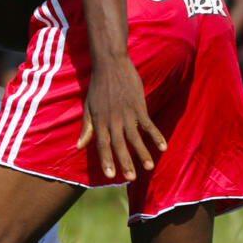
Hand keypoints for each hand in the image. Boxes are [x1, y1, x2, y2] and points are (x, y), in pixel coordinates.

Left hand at [76, 56, 165, 180]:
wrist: (110, 64)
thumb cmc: (98, 86)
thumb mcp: (88, 107)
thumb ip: (86, 128)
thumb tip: (79, 147)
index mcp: (100, 121)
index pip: (102, 145)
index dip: (106, 160)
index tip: (111, 175)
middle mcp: (113, 120)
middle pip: (119, 144)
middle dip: (125, 162)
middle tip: (131, 178)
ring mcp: (127, 113)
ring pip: (135, 137)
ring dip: (142, 153)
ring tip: (149, 167)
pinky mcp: (139, 105)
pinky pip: (148, 124)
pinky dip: (155, 135)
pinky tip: (162, 147)